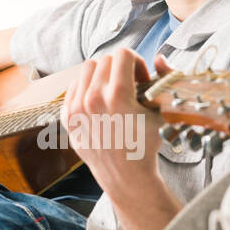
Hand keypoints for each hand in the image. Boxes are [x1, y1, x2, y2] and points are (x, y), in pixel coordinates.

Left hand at [59, 48, 165, 201]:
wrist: (126, 176)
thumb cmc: (144, 146)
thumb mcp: (158, 112)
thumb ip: (160, 80)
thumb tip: (159, 58)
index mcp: (117, 95)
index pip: (123, 54)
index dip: (137, 61)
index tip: (140, 77)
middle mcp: (93, 99)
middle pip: (105, 60)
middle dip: (120, 68)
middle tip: (129, 85)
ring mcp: (77, 109)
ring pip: (86, 70)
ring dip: (102, 74)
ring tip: (113, 91)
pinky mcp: (69, 118)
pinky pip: (73, 88)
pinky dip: (85, 88)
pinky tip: (98, 101)